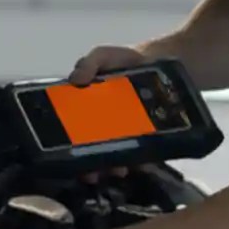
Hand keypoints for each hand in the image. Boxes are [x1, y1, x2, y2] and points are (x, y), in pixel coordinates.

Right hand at [68, 46, 151, 182]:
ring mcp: (126, 134)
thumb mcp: (103, 56)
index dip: (69, 148)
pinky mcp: (148, 137)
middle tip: (93, 173)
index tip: (67, 157)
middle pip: (93, 152)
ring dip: (115, 167)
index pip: (73, 133)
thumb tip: (74, 79)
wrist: (160, 62)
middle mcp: (104, 127)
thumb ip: (88, 63)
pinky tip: (143, 165)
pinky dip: (142, 162)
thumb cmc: (125, 60)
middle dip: (91, 166)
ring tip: (119, 169)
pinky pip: (144, 154)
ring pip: (118, 157)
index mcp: (87, 110)